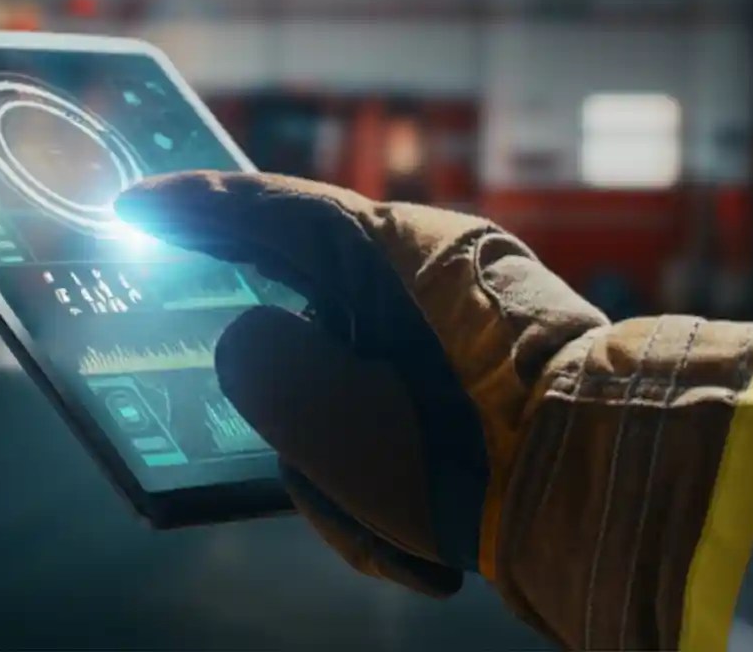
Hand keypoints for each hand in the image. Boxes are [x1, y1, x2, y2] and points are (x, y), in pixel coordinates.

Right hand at [116, 171, 605, 597]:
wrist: (618, 506)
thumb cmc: (472, 458)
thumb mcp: (337, 420)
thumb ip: (261, 368)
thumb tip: (249, 347)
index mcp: (393, 252)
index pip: (269, 209)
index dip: (191, 206)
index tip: (134, 203)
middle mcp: (424, 278)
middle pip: (305, 312)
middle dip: (286, 397)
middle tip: (272, 430)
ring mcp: (452, 332)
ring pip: (349, 387)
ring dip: (352, 475)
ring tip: (404, 541)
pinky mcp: (475, 384)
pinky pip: (396, 421)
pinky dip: (394, 485)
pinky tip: (430, 548)